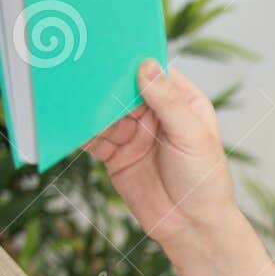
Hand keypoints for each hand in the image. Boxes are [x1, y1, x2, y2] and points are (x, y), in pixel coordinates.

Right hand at [84, 58, 238, 248]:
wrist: (193, 228)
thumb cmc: (205, 182)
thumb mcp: (193, 138)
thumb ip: (169, 103)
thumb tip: (146, 65)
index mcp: (183, 102)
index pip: (154, 72)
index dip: (133, 59)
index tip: (110, 46)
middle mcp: (157, 114)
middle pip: (123, 88)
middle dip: (104, 79)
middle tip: (82, 65)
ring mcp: (134, 133)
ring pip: (104, 110)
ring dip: (88, 103)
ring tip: (69, 90)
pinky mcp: (116, 154)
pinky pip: (93, 136)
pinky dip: (80, 128)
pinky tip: (67, 120)